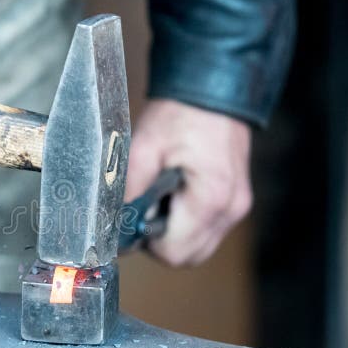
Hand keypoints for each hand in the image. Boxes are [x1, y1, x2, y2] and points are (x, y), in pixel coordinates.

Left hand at [124, 99, 251, 265]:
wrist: (212, 90)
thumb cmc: (182, 114)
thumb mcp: (144, 146)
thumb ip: (128, 188)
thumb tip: (111, 219)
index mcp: (210, 199)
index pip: (174, 253)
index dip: (148, 242)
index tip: (135, 218)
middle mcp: (230, 209)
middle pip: (188, 257)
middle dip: (161, 241)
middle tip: (146, 208)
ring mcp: (236, 206)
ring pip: (199, 247)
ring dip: (175, 234)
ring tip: (161, 198)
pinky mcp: (235, 200)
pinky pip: (208, 230)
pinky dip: (188, 223)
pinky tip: (175, 195)